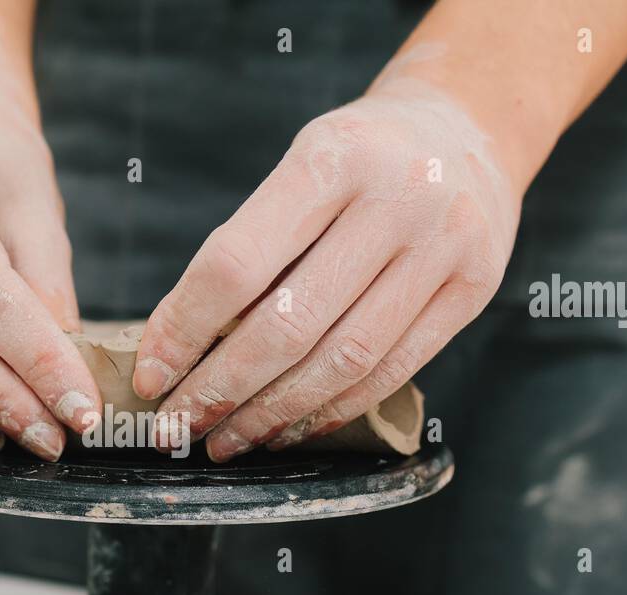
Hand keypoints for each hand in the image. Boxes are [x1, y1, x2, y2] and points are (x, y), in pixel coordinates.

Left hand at [135, 76, 520, 460]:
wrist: (468, 126)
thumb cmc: (361, 156)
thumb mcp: (301, 165)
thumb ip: (251, 245)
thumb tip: (181, 348)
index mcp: (332, 158)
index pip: (238, 263)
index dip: (185, 329)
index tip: (152, 376)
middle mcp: (396, 199)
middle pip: (290, 324)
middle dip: (223, 389)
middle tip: (181, 426)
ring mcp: (445, 246)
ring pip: (345, 360)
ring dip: (276, 413)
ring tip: (231, 438)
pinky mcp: (475, 288)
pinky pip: (393, 370)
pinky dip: (335, 409)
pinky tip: (292, 428)